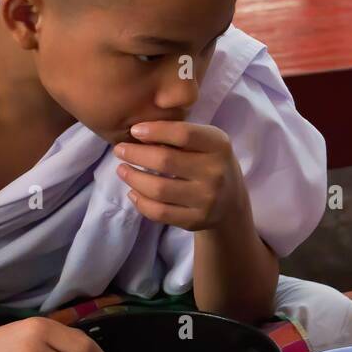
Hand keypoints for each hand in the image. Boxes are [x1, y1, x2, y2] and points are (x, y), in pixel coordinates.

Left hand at [115, 121, 245, 230]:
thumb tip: (139, 133)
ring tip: (122, 170)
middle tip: (119, 150)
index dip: (156, 131)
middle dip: (135, 154)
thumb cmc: (211, 163)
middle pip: (165, 161)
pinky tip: (133, 192)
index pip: (184, 134)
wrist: (232, 202)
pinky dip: (140, 202)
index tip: (134, 131)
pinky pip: (159, 212)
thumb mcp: (207, 143)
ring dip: (133, 178)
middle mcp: (216, 173)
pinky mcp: (196, 220)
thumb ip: (180, 136)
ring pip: (158, 189)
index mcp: (219, 146)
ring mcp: (206, 199)